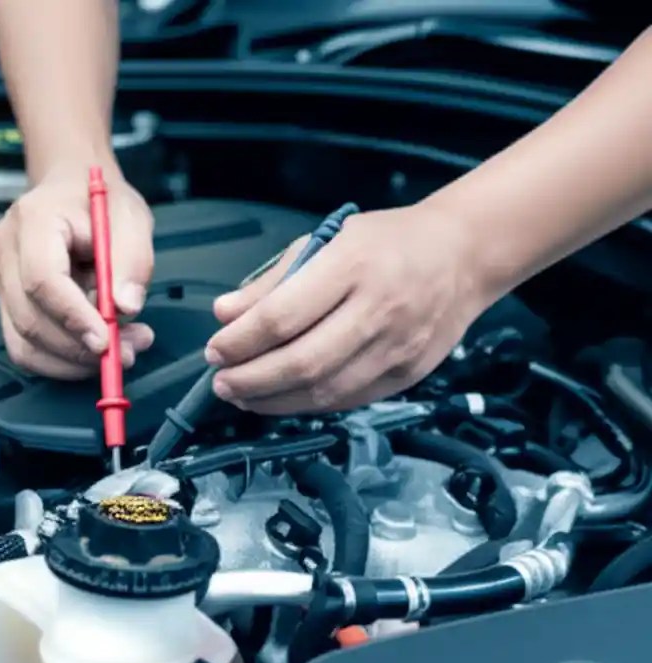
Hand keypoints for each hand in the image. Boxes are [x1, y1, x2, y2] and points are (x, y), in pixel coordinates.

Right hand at [0, 165, 155, 377]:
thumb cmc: (100, 203)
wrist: (69, 191)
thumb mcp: (130, 220)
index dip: (73, 316)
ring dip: (72, 361)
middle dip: (79, 348)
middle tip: (127, 353)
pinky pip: (24, 347)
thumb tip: (125, 308)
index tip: (107, 340)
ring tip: (118, 351)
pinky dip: (59, 361)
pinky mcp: (5, 302)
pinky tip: (90, 353)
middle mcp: (4, 250)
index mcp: (33, 219)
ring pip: (23, 342)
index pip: (41, 278)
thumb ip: (132, 261)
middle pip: (30, 317)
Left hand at [204, 203, 493, 413]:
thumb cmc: (388, 243)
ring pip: (324, 391)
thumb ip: (272, 281)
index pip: (282, 316)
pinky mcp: (408, 375)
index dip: (241, 341)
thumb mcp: (326, 241)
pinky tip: (281, 398)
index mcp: (352, 265)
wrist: (463, 255)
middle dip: (251, 380)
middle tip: (221, 381)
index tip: (215, 349)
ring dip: (273, 401)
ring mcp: (397, 347)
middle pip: (302, 363)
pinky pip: (348, 400)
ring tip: (242, 395)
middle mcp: (378, 309)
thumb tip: (224, 315)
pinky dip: (308, 405)